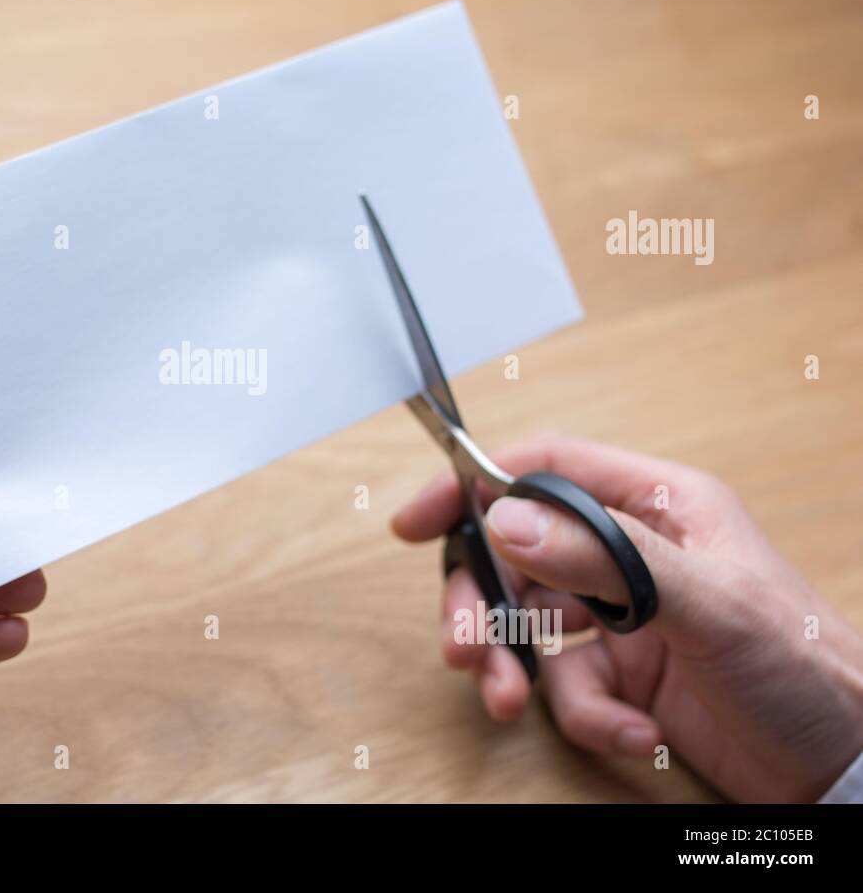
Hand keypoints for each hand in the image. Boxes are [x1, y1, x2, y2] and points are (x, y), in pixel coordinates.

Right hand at [392, 433, 862, 801]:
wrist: (844, 767)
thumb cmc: (808, 667)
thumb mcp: (706, 601)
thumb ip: (603, 556)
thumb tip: (506, 519)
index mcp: (657, 507)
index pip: (546, 472)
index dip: (476, 486)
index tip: (418, 520)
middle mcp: (633, 554)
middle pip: (519, 556)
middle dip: (481, 603)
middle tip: (460, 645)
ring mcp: (626, 616)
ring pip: (529, 625)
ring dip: (515, 666)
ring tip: (510, 702)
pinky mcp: (627, 675)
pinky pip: (568, 685)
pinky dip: (586, 715)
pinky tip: (631, 732)